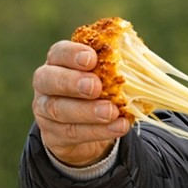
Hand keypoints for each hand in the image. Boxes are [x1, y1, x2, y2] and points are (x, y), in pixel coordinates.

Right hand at [32, 40, 131, 167]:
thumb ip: (116, 68)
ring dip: (87, 111)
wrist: (90, 129)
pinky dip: (96, 131)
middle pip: (48, 79)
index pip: (58, 52)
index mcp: (58, 62)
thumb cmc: (101, 93)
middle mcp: (45, 83)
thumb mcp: (107, 77)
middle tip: (96, 86)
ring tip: (111, 112)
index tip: (92, 58)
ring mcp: (44, 110)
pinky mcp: (52, 135)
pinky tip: (118, 127)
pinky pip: (71, 133)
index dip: (72, 54)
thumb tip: (142, 59)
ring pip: (58, 110)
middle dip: (72, 82)